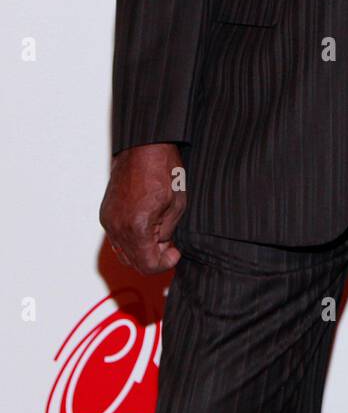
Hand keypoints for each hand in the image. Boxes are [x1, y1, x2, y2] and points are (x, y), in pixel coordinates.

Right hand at [100, 143, 186, 274]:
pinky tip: (146, 228)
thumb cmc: (163, 170)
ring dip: (142, 251)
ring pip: (123, 253)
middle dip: (154, 258)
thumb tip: (162, 246)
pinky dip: (131, 241)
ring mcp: (108, 221)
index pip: (147, 265)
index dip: (165, 264)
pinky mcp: (106, 214)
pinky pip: (117, 238)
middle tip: (169, 245)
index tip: (175, 253)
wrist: (144, 147)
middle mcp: (117, 227)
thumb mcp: (177, 205)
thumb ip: (168, 233)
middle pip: (133, 262)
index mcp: (137, 227)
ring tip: (159, 235)